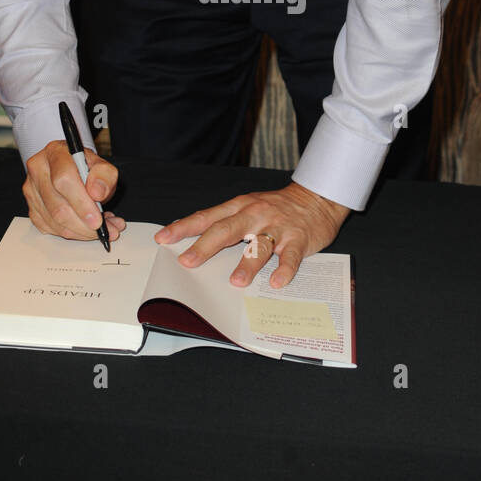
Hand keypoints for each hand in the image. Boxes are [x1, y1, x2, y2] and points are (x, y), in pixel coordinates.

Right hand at [23, 139, 125, 241]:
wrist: (71, 168)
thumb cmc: (84, 166)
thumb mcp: (102, 165)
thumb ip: (104, 175)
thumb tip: (97, 193)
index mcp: (55, 153)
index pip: (64, 180)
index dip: (81, 203)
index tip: (97, 219)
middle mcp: (38, 170)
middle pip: (58, 207)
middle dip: (84, 225)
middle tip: (105, 229)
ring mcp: (32, 191)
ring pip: (54, 222)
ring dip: (81, 231)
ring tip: (102, 228)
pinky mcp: (32, 208)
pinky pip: (51, 229)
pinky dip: (72, 233)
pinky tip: (86, 228)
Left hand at [154, 181, 349, 288]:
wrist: (317, 198)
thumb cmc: (276, 207)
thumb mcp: (247, 207)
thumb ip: (223, 222)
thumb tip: (191, 240)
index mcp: (239, 207)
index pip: (207, 217)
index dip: (184, 227)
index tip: (163, 238)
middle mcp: (255, 214)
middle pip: (227, 229)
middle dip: (206, 246)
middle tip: (188, 261)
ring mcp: (278, 226)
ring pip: (260, 244)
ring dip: (248, 263)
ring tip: (236, 281)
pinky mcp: (299, 238)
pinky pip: (291, 255)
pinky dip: (285, 268)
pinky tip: (277, 281)